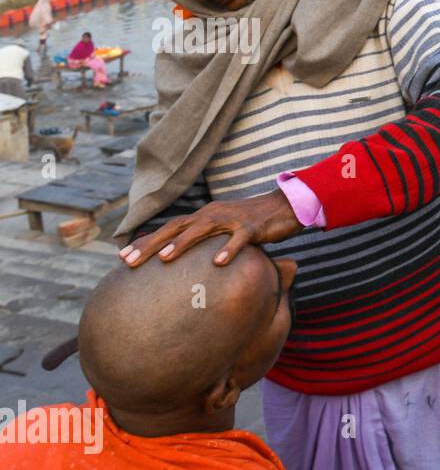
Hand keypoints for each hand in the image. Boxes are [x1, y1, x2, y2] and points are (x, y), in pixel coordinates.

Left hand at [119, 191, 302, 267]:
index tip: (122, 256)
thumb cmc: (254, 222)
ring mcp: (233, 220)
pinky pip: (239, 240)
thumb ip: (208, 240)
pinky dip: (228, 250)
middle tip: (128, 260)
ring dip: (182, 243)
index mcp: (205, 216)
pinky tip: (218, 263)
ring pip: (202, 230)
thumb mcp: (226, 230)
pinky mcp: (253, 228)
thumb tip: (190, 260)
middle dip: (151, 244)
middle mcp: (213, 214)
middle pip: (176, 228)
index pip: (169, 228)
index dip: (145, 241)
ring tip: (164, 258)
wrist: (286, 207)